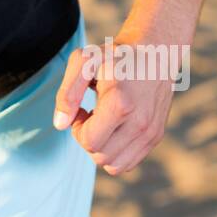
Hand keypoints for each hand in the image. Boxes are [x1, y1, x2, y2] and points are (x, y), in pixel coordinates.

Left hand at [52, 30, 180, 174]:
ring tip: (103, 123)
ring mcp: (151, 132)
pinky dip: (116, 153)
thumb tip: (60, 125)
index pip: (89, 141)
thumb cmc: (115, 55)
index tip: (81, 109)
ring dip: (101, 148)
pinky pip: (129, 163)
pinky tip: (115, 129)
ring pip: (115, 165)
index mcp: (121, 104)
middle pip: (100, 156)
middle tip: (90, 115)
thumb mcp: (84, 62)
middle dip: (88, 139)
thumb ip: (67, 93)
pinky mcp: (156, 136)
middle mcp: (140, 122)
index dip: (77, 128)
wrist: (155, 51)